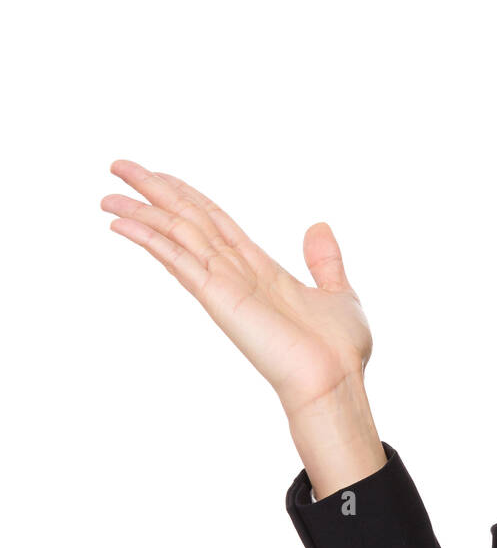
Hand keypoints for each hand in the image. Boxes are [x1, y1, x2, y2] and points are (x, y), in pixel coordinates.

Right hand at [101, 159, 376, 421]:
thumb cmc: (339, 350)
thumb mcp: (337, 292)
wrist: (337, 381)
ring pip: (178, 236)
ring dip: (142, 213)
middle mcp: (237, 274)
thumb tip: (318, 226)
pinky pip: (179, 262)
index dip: (187, 195)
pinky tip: (123, 225)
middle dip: (154, 193)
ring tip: (106, 196)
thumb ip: (324, 260)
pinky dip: (151, 241)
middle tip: (118, 166)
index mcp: (261, 269)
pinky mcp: (219, 299)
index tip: (159, 176)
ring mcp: (225, 286)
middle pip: (188, 220)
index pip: (215, 221)